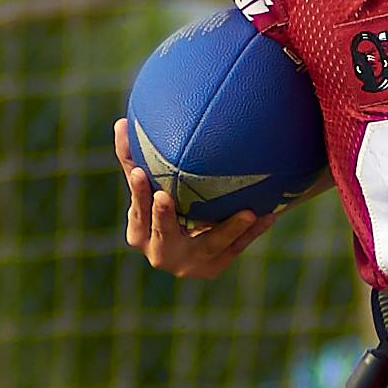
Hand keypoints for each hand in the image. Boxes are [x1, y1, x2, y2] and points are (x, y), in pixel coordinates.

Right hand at [114, 117, 275, 278]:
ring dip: (228, 228)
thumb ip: (132, 160)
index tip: (139, 172)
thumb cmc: (164, 207)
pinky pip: (236, 247)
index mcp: (140, 233)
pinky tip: (269, 215)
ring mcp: (190, 263)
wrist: (188, 253)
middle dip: (164, 217)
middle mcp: (161, 253)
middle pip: (164, 235)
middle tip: (166, 196)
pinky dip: (252, 231)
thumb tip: (119, 122)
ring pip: (210, 245)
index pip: (137, 212)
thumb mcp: (149, 189)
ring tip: (247, 212)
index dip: (138, 194)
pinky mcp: (215, 265)